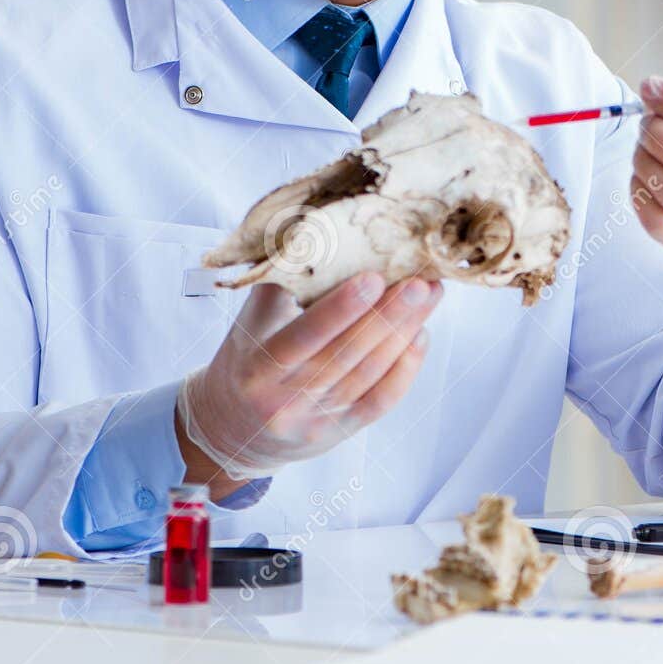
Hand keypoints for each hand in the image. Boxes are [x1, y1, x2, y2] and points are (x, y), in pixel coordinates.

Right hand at [177, 272, 438, 484]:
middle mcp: (286, 399)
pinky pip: (380, 402)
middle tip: (420, 280)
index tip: (373, 277)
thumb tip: (315, 229)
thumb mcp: (249, 322)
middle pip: (347, 354)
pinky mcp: (340, 434)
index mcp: (259, 367)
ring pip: (369, 374)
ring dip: (405, 332)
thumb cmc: (246, 360)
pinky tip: (421, 336)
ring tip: (429, 296)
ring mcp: (316, 420)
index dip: (341, 309)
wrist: (232, 430)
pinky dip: (405, 368)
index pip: (304, 336)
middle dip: (389, 315)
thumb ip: (279, 282)